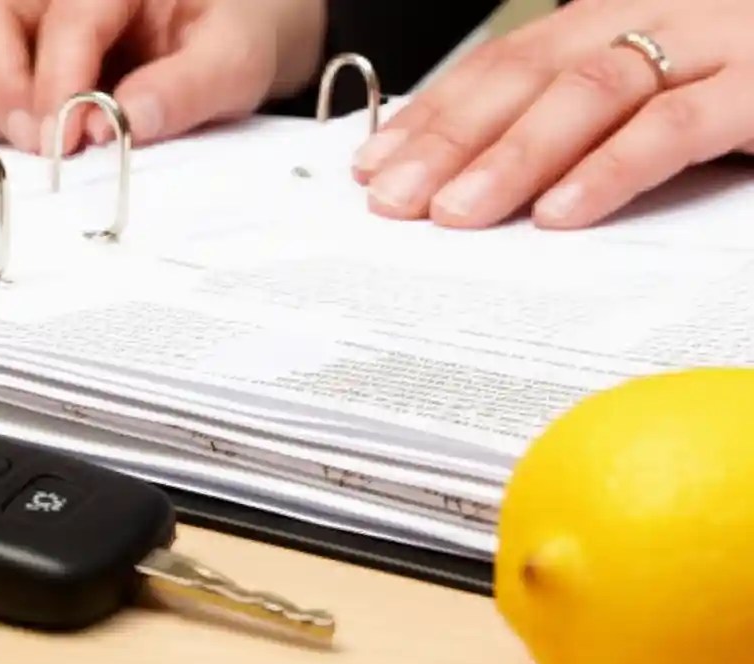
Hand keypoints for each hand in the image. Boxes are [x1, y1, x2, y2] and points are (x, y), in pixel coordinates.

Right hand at [0, 0, 325, 154]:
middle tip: (46, 147)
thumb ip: (188, 88)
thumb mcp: (234, 59)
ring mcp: (9, 4)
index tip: (71, 142)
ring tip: (16, 139)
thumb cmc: (221, 34)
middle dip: (6, 92)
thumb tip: (126, 124)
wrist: (217, 29)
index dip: (62, 86)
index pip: (68, 18)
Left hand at [352, 0, 753, 228]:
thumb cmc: (750, 69)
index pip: (506, 63)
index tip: (373, 165)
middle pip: (530, 75)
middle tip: (389, 201)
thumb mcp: (662, 76)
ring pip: (592, 94)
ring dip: (513, 158)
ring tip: (455, 216)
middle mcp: (658, 13)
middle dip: (450, 139)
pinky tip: (561, 213)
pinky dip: (612, 169)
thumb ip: (589, 112)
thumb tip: (487, 167)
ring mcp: (717, 42)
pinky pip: (678, 126)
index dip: (436, 113)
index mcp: (620, 12)